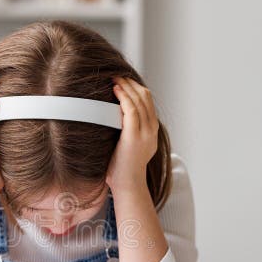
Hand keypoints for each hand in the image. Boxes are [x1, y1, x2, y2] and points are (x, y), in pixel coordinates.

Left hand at [106, 76, 159, 195]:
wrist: (127, 186)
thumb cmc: (121, 169)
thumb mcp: (126, 145)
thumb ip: (124, 131)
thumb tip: (110, 117)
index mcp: (152, 131)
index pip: (148, 102)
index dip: (136, 88)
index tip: (123, 80)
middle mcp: (152, 130)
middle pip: (146, 97)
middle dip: (131, 83)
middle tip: (117, 75)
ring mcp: (145, 133)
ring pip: (140, 100)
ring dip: (127, 86)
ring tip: (114, 78)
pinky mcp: (135, 137)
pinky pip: (131, 110)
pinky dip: (124, 97)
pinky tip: (115, 90)